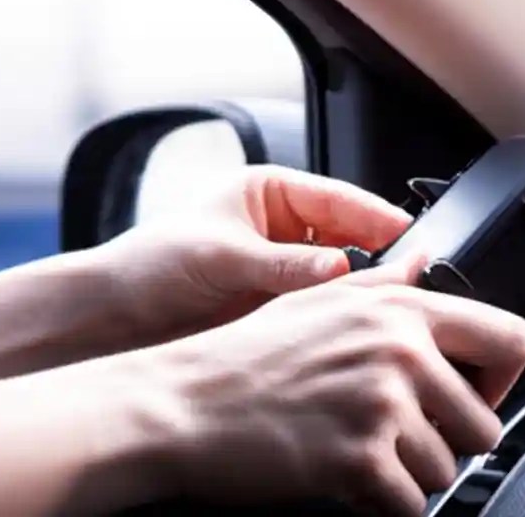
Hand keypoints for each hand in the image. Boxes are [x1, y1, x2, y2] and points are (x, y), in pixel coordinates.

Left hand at [91, 165, 412, 339]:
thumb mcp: (221, 257)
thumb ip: (283, 265)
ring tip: (390, 308)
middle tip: (412, 280)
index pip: (339, 199)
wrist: (111, 319)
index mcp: (269, 193)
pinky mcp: (279, 310)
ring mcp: (283, 271)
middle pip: (349, 237)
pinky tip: (355, 330)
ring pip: (341, 278)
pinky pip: (322, 310)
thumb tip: (340, 269)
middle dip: (378, 257)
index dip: (377, 218)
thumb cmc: (150, 266)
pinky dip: (339, 319)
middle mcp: (281, 229)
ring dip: (360, 292)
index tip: (411, 238)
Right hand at [115, 254, 524, 516]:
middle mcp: (401, 349)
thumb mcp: (316, 299)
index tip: (473, 396)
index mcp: (401, 308)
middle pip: (486, 425)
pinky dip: (381, 505)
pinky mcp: (360, 456)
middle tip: (397, 440)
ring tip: (354, 452)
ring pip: (447, 471)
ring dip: (406, 475)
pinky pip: (410, 505)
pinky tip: (344, 479)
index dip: (501, 379)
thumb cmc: (243, 357)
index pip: (512, 339)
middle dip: (447, 444)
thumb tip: (423, 262)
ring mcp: (382, 403)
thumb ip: (383, 284)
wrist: (180, 404)